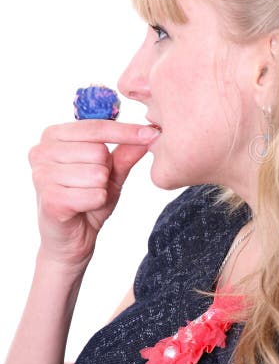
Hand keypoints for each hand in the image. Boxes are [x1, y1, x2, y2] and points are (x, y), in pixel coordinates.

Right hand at [29, 121, 158, 269]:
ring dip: (101, 188)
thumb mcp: (111, 171)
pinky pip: (94, 195)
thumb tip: (149, 133)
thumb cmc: (87, 197)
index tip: (152, 133)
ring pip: (97, 174)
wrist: (71, 237)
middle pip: (98, 151)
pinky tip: (83, 206)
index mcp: (53, 136)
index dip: (126, 131)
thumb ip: (126, 152)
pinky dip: (97, 202)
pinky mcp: (50, 199)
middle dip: (106, 169)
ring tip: (86, 194)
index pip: (96, 126)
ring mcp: (42, 175)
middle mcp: (41, 151)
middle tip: (94, 183)